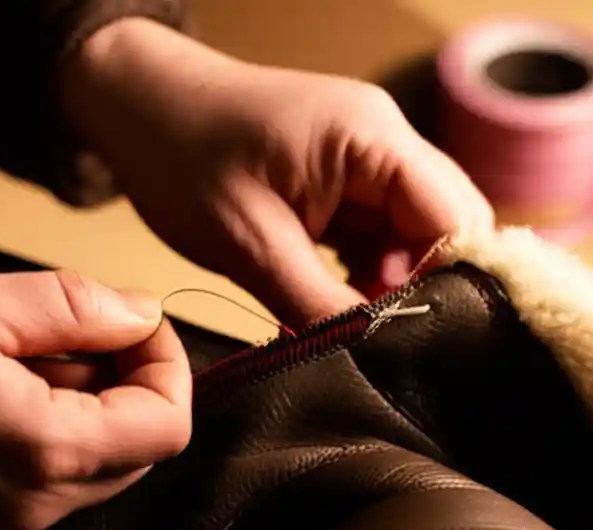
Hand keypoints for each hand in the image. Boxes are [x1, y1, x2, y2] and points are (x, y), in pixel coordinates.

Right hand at [0, 270, 191, 529]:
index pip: (167, 426)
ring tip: (15, 360)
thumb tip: (141, 312)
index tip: (130, 322)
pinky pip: (37, 491)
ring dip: (81, 412)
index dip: (165, 364)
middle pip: (135, 452)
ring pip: (87, 472)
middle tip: (72, 333)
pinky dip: (39, 442)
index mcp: (43, 450)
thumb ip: (73, 307)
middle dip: (125, 386)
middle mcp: (30, 508)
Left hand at [67, 19, 492, 324]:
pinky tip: (337, 312)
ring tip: (351, 331)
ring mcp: (368, 163)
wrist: (134, 108)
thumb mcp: (248, 244)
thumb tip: (376, 359)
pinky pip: (382, 240)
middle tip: (382, 345)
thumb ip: (320, 305)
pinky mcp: (346, 185)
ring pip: (417, 241)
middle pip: (449, 229)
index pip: (459, 220)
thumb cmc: (179, 155)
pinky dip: (367, 280)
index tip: (424, 346)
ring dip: (393, 290)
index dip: (454, 287)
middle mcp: (386, 143)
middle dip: (425, 292)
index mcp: (373, 139)